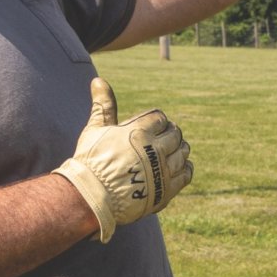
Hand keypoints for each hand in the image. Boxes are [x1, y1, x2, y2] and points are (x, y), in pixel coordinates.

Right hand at [52, 78, 190, 242]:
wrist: (90, 196)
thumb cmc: (91, 161)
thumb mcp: (96, 129)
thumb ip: (103, 105)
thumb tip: (98, 80)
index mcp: (140, 132)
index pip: (160, 118)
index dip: (157, 121)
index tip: (153, 125)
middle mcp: (155, 150)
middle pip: (175, 134)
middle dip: (170, 133)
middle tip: (163, 137)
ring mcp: (162, 171)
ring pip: (183, 153)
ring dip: (179, 149)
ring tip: (169, 151)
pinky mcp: (166, 189)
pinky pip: (186, 174)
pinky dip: (185, 168)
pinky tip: (178, 167)